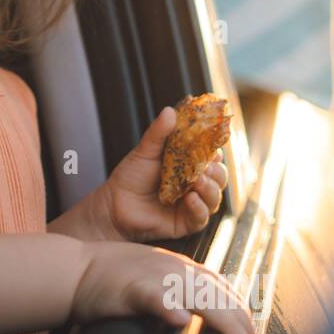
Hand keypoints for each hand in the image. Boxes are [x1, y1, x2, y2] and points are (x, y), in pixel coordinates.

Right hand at [71, 242, 255, 333]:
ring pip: (198, 297)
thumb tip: (191, 312)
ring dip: (224, 321)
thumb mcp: (145, 275)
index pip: (218, 284)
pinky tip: (182, 321)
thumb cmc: (103, 278)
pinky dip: (170, 307)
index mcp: (175, 264)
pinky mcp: (131, 288)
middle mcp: (171, 267)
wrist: (69, 270)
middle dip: (240, 321)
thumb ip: (170, 289)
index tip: (250, 330)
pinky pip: (156, 297)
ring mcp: (153, 276)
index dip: (238, 307)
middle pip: (217, 293)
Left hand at [85, 105, 226, 241]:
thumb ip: (158, 133)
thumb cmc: (130, 176)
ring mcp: (192, 204)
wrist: (114, 205)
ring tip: (197, 182)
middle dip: (216, 172)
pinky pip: (202, 217)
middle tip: (204, 167)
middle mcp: (194, 184)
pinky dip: (200, 208)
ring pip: (215, 197)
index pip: (212, 157)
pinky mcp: (186, 222)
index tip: (213, 147)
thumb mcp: (144, 151)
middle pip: (219, 177)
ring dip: (210, 189)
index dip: (215, 152)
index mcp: (188, 165)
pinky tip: (191, 199)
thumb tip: (170, 110)